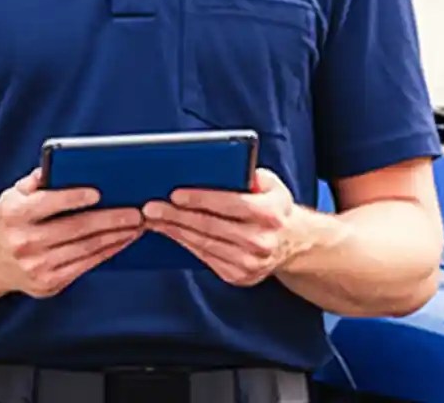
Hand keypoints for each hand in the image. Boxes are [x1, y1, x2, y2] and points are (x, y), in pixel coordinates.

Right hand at [0, 168, 143, 297]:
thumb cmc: (14, 220)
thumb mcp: (14, 195)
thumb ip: (36, 180)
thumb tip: (58, 163)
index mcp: (14, 214)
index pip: (46, 203)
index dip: (72, 198)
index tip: (98, 192)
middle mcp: (23, 241)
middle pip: (74, 228)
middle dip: (109, 219)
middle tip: (135, 211)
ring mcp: (36, 265)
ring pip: (85, 248)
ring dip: (116, 236)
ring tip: (137, 224)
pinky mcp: (49, 282)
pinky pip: (86, 265)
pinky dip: (108, 251)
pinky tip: (123, 240)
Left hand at [142, 168, 303, 286]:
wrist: (293, 244)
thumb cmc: (274, 207)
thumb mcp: (271, 185)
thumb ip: (251, 175)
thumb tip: (222, 168)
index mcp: (269, 214)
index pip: (229, 204)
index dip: (200, 199)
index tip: (175, 193)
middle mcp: (261, 241)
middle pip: (210, 226)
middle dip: (176, 216)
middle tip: (151, 207)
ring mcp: (249, 263)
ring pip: (203, 244)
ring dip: (174, 231)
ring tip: (153, 218)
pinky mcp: (238, 276)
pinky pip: (205, 257)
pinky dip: (185, 243)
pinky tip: (170, 232)